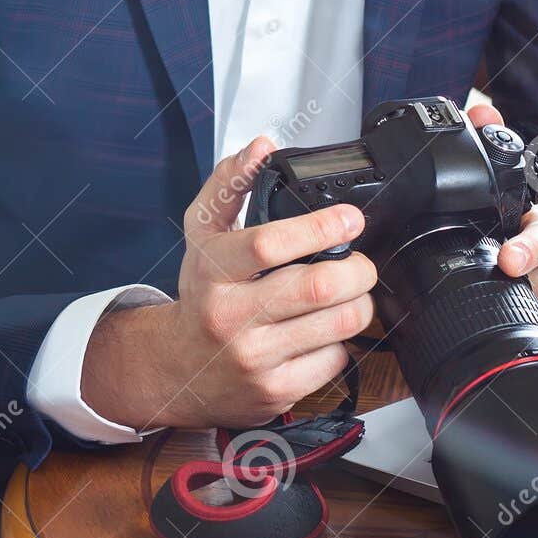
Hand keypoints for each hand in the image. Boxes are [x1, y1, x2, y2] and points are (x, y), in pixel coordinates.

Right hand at [81, 136, 376, 431]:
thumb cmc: (199, 294)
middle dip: (358, 268)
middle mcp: (230, 316)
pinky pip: (335, 360)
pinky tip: (324, 330)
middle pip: (318, 287)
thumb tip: (262, 147)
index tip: (349, 219)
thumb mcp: (202, 232)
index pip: (270, 244)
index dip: (321, 227)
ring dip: (359, 303)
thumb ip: (230, 183)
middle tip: (360, 261)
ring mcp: (254, 358)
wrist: (177, 369)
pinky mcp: (276, 390)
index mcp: (212, 270)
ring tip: (349, 292)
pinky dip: (341, 341)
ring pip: (338, 324)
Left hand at [465, 102, 537, 338]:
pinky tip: (508, 337)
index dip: (528, 249)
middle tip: (496, 293)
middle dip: (524, 288)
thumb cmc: (523, 217)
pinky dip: (533, 337)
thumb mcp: (510, 179)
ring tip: (491, 315)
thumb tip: (482, 111)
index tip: (510, 259)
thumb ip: (493, 140)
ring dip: (523, 313)